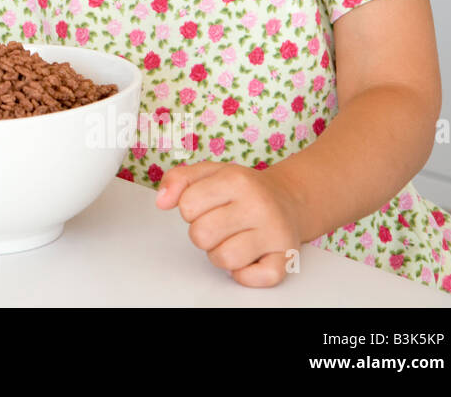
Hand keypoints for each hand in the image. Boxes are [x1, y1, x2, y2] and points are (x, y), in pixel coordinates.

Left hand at [155, 161, 304, 287]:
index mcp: (237, 180)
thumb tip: (161, 201)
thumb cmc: (243, 189)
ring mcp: (275, 233)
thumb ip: (178, 179)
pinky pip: (254, 278)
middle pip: (201, 235)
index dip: (190, 208)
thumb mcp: (209, 172)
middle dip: (202, 233)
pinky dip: (245, 273)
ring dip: (220, 254)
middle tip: (219, 224)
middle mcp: (259, 205)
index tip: (207, 205)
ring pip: (224, 259)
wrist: (289, 198)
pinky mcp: (286, 257)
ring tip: (232, 239)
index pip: (187, 206)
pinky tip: (249, 257)